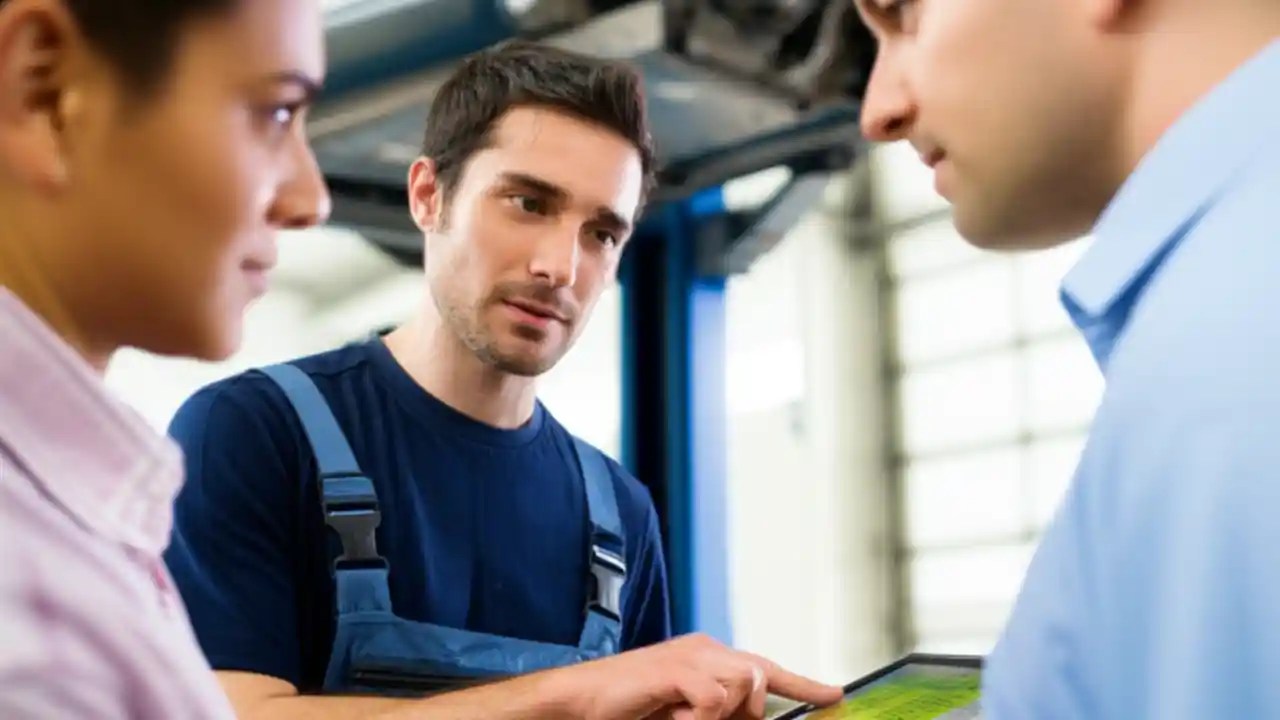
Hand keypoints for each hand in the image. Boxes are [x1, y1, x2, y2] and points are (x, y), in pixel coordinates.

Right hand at [565, 633, 842, 719]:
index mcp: (706, 656)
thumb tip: (749, 717)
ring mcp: (691, 655)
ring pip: (746, 684)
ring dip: (720, 714)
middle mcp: (704, 649)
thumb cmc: (626, 708)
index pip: (764, 666)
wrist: (577, 701)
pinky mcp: (678, 668)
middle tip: (696, 719)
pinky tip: (671, 716)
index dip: (803, 683)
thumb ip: (715, 712)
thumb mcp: (682, 712)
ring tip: (679, 717)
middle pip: (760, 675)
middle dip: (748, 711)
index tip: (834, 695)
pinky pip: (716, 700)